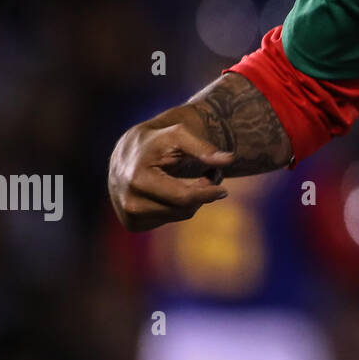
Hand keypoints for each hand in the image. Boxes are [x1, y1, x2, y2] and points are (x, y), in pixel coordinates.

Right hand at [108, 120, 234, 230]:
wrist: (127, 153)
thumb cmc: (157, 141)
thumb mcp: (179, 136)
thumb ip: (204, 148)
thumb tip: (230, 159)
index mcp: (138, 180)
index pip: (183, 198)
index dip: (207, 193)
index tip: (224, 190)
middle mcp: (129, 203)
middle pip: (184, 209)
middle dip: (202, 193)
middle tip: (208, 175)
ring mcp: (129, 216)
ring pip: (179, 215)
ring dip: (193, 200)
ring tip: (193, 180)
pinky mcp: (132, 224)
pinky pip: (169, 219)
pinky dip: (179, 206)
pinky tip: (176, 190)